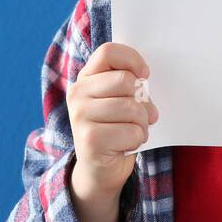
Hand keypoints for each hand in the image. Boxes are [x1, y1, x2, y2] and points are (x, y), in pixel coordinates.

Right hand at [67, 42, 158, 198]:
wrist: (99, 169)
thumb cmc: (116, 128)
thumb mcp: (120, 100)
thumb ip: (129, 84)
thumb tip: (144, 81)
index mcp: (85, 78)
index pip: (108, 52)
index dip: (132, 60)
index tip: (144, 75)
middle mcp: (77, 94)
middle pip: (125, 81)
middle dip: (143, 101)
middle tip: (141, 115)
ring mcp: (80, 116)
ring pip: (132, 108)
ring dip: (142, 124)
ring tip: (132, 131)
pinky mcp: (89, 139)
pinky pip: (132, 132)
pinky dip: (137, 140)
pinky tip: (124, 145)